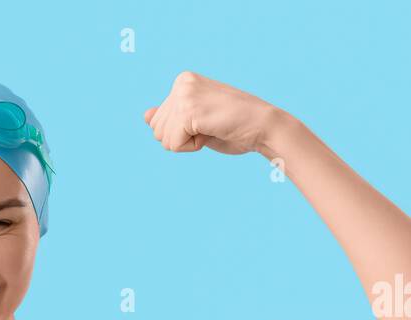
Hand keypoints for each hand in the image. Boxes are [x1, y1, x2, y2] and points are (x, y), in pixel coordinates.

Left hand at [143, 70, 282, 155]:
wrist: (264, 126)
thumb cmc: (234, 126)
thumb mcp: (196, 120)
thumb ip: (171, 117)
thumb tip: (146, 116)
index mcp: (183, 81)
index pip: (157, 120)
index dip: (181, 131)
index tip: (207, 122)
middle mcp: (181, 83)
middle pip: (156, 129)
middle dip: (181, 137)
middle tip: (209, 126)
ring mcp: (184, 95)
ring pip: (162, 138)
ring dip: (187, 143)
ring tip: (211, 128)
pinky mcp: (189, 111)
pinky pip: (173, 145)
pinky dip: (192, 147)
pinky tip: (211, 132)